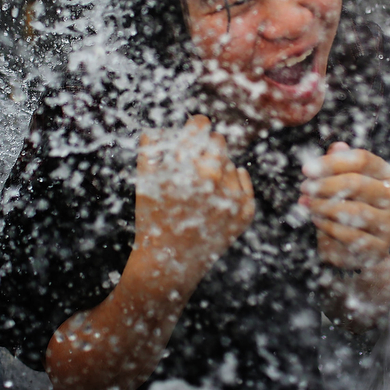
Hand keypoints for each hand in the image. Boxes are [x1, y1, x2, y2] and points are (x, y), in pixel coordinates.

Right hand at [135, 115, 255, 277]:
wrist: (169, 264)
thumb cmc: (153, 219)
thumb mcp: (145, 183)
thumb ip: (150, 150)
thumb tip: (159, 128)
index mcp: (185, 167)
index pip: (200, 127)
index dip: (197, 125)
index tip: (196, 127)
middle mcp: (211, 178)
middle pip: (219, 141)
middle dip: (207, 147)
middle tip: (197, 161)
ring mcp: (231, 196)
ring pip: (230, 162)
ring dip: (217, 169)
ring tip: (200, 191)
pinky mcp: (245, 212)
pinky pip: (243, 179)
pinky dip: (232, 183)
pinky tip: (216, 194)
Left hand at [300, 143, 389, 270]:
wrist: (356, 248)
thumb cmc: (346, 207)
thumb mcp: (340, 183)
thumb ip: (338, 165)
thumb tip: (338, 146)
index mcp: (383, 175)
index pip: (362, 160)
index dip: (332, 162)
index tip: (307, 169)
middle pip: (358, 183)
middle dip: (325, 185)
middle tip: (304, 187)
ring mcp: (388, 224)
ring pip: (356, 211)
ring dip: (325, 206)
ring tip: (307, 204)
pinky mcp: (380, 247)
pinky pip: (352, 236)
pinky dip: (329, 227)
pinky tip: (317, 220)